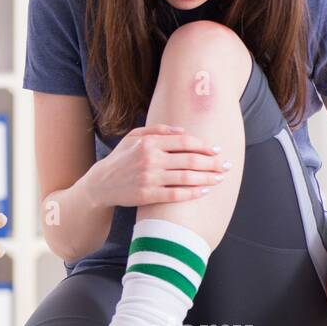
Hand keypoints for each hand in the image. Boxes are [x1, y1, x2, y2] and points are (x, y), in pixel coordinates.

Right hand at [81, 123, 226, 208]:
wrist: (100, 184)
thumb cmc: (120, 158)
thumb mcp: (133, 137)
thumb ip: (157, 130)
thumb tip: (183, 130)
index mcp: (148, 143)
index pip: (183, 142)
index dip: (203, 146)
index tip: (216, 150)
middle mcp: (150, 159)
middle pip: (190, 160)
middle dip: (212, 163)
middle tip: (226, 165)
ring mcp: (149, 178)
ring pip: (186, 177)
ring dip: (207, 178)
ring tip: (220, 178)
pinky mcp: (148, 195)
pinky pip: (176, 194)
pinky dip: (193, 193)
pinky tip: (204, 191)